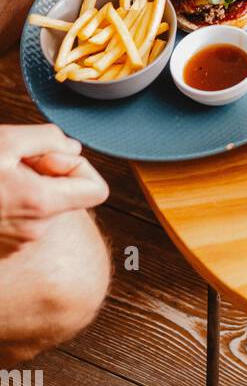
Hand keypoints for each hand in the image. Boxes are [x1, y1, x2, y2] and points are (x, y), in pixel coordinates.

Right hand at [0, 124, 107, 249]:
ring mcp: (18, 242)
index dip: (77, 166)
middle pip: (68, 194)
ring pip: (46, 202)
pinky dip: (17, 198)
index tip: (47, 159)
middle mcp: (35, 230)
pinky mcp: (5, 247)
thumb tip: (73, 148)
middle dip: (47, 171)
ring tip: (0, 176)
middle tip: (14, 163)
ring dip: (30, 183)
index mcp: (41, 204)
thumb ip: (49, 138)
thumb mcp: (7, 140)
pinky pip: (27, 216)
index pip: (98, 190)